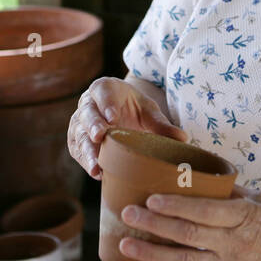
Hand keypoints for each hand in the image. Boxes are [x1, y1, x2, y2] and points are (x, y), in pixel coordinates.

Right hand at [67, 76, 185, 179]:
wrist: (121, 116)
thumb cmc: (134, 109)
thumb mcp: (148, 112)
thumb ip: (162, 124)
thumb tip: (183, 138)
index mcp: (104, 88)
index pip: (102, 92)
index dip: (106, 104)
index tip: (113, 117)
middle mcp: (87, 104)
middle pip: (87, 113)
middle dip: (93, 125)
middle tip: (100, 136)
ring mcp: (79, 123)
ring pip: (79, 134)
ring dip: (87, 150)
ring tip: (96, 165)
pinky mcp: (76, 140)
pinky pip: (77, 150)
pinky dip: (85, 161)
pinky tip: (96, 172)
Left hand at [116, 184, 260, 260]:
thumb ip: (233, 194)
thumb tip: (201, 178)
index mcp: (245, 217)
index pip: (205, 210)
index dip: (176, 205)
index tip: (151, 196)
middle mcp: (234, 243)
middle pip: (188, 234)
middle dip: (154, 224)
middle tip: (127, 214)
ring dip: (152, 254)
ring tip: (126, 246)